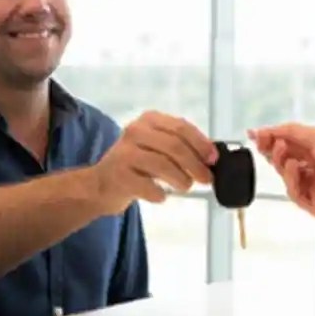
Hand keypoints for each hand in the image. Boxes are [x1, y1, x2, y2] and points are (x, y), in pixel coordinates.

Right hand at [91, 111, 217, 213]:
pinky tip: (161, 195)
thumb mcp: (158, 147)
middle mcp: (135, 131)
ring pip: (163, 165)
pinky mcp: (118, 176)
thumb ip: (183, 147)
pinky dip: (160, 194)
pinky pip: (149, 187)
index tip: (213, 159)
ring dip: (181, 179)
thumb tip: (212, 158)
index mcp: (149, 120)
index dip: (201, 144)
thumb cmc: (138, 166)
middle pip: (174, 146)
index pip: (181, 127)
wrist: (101, 185)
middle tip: (206, 179)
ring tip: (185, 186)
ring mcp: (124, 153)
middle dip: (196, 165)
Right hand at [248, 123, 314, 226]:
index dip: (271, 140)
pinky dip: (291, 180)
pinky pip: (293, 193)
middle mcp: (314, 170)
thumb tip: (262, 130)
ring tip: (285, 155)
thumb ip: (287, 131)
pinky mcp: (313, 206)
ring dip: (282, 164)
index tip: (255, 135)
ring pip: (286, 177)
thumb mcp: (314, 135)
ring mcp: (313, 188)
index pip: (287, 146)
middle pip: (283, 162)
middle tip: (263, 143)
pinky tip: (296, 169)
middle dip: (273, 152)